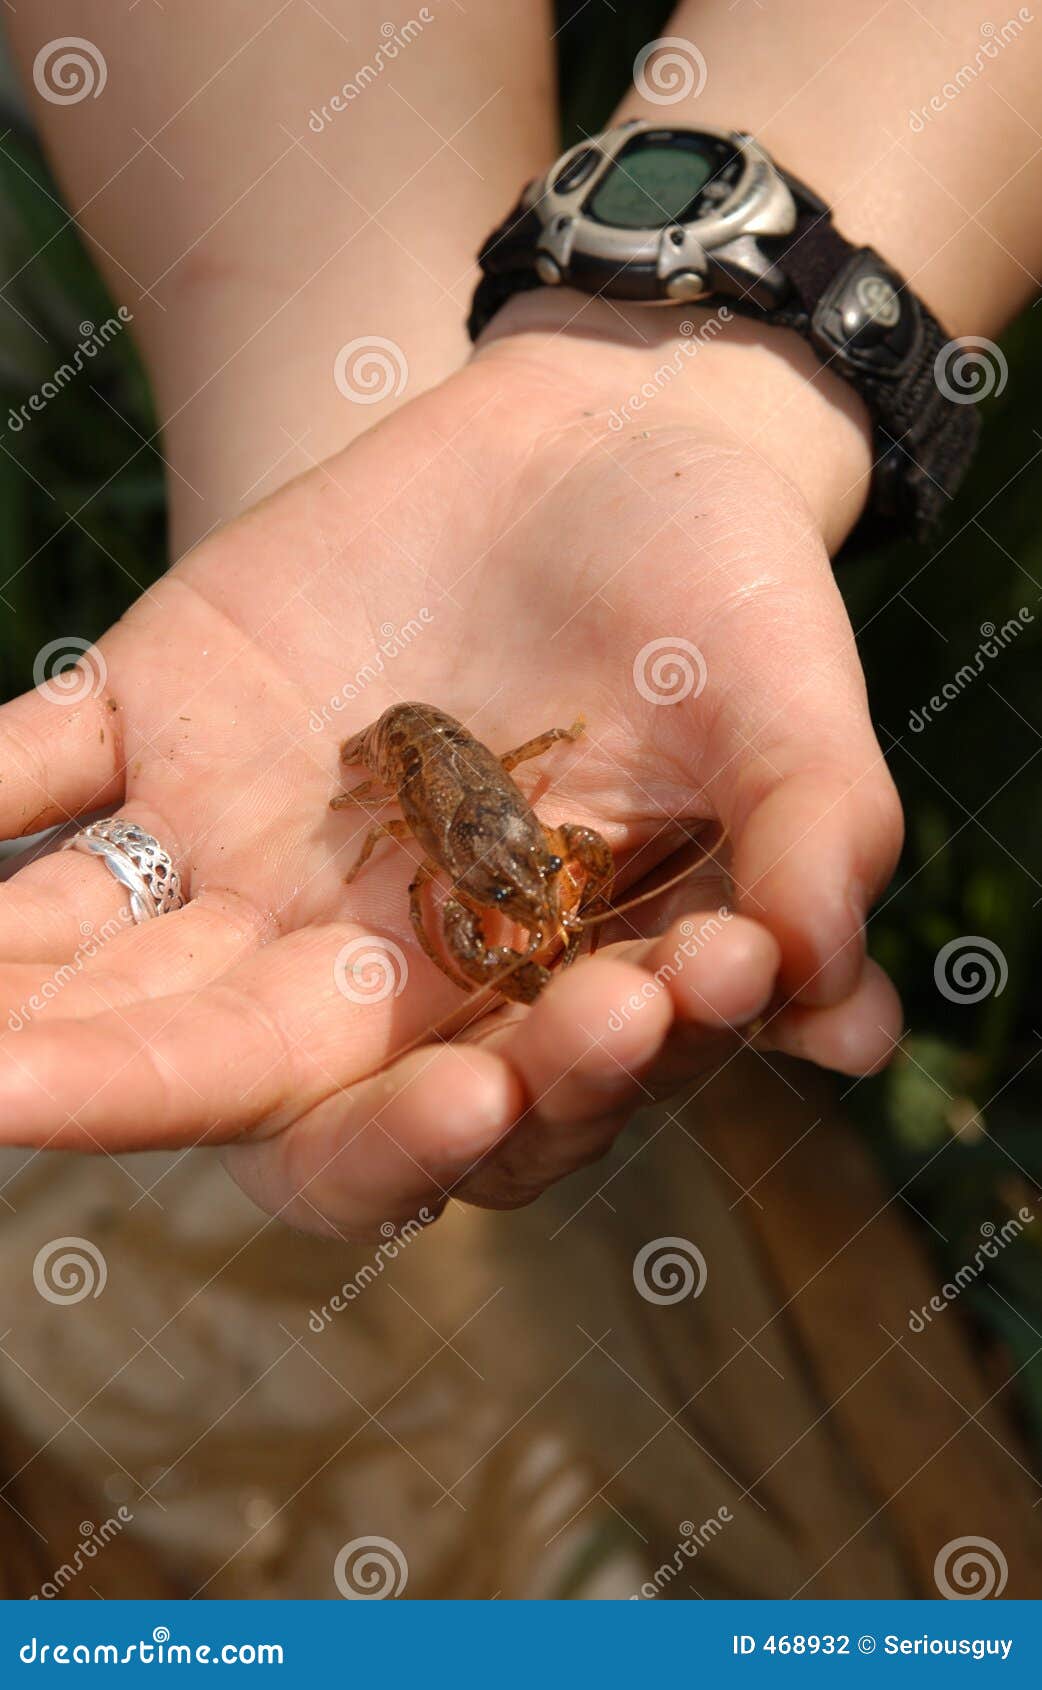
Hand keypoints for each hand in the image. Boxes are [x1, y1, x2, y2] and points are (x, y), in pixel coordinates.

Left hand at [0, 300, 902, 1235]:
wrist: (609, 441)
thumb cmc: (720, 596)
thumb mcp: (792, 715)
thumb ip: (816, 849)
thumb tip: (843, 1018)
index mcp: (503, 988)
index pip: (456, 1117)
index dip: (457, 1131)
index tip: (505, 1080)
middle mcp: (348, 951)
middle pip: (229, 1071)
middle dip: (133, 1093)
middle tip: (16, 1099)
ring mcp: (232, 845)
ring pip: (94, 954)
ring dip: (7, 995)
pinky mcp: (151, 715)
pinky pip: (30, 774)